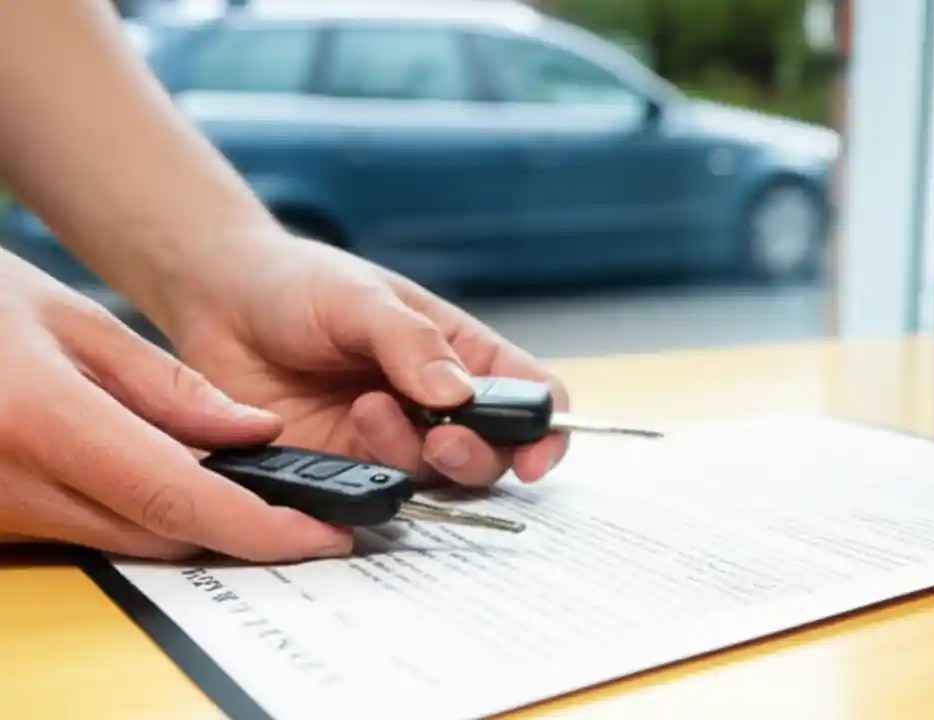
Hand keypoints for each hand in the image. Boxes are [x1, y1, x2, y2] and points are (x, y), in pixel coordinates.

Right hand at [0, 251, 351, 559]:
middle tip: (304, 503)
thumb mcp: (68, 318)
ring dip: (186, 516)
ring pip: (122, 539)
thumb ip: (165, 385)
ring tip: (239, 473)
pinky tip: (158, 470)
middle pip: (158, 531)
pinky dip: (132, 511)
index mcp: (37, 419)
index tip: (323, 534)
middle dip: (239, 525)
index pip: (177, 494)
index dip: (262, 524)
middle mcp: (8, 484)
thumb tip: (253, 432)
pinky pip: (80, 532)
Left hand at [164, 233, 569, 486]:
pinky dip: (366, 485)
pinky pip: (374, 496)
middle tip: (441, 437)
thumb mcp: (361, 298)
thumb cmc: (297, 284)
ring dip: (411, 456)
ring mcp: (393, 442)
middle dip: (476, 455)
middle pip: (493, 453)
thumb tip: (458, 394)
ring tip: (364, 410)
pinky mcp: (344, 471)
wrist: (215, 303)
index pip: (530, 395)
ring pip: (436, 481)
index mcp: (461, 354)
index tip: (534, 451)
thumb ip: (411, 343)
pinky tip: (337, 444)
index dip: (545, 430)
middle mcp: (437, 406)